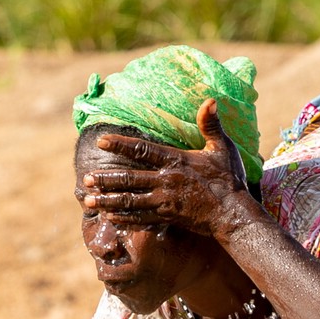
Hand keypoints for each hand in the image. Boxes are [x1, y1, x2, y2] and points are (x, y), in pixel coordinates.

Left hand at [80, 99, 254, 238]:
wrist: (234, 214)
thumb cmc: (229, 179)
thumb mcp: (223, 148)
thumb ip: (212, 125)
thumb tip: (211, 100)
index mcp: (176, 161)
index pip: (143, 149)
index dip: (120, 143)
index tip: (101, 140)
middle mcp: (166, 181)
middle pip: (129, 179)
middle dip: (106, 179)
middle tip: (86, 179)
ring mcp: (165, 201)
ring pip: (130, 201)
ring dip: (108, 200)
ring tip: (88, 201)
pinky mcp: (167, 217)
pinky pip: (140, 218)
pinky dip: (123, 218)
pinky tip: (109, 217)